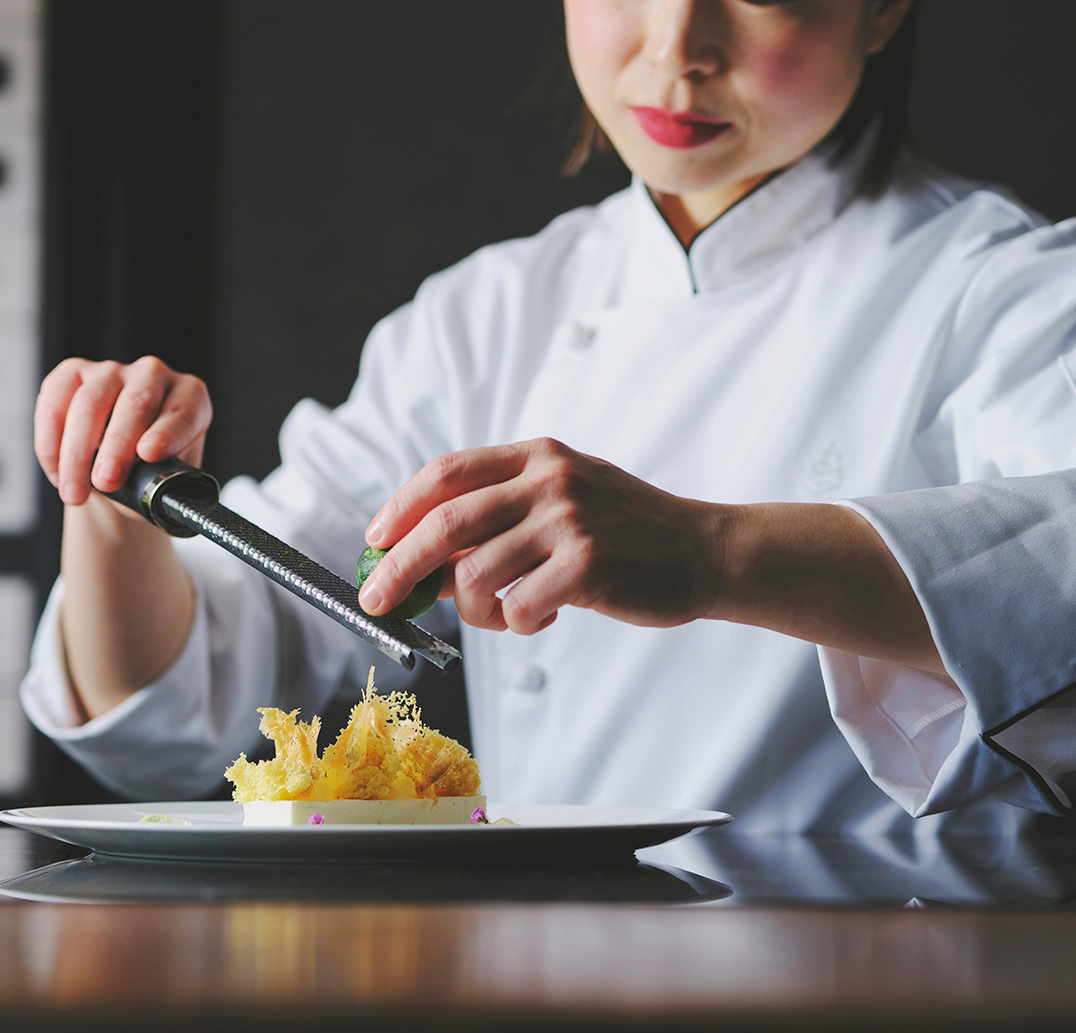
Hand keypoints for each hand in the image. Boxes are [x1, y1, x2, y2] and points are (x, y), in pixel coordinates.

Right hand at [34, 356, 211, 506]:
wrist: (117, 469)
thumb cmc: (147, 471)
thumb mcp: (166, 480)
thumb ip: (165, 482)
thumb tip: (158, 495)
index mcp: (190, 397)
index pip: (183, 411)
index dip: (166, 432)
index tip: (149, 454)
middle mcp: (154, 375)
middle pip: (135, 403)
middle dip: (117, 447)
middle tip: (105, 481)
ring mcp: (112, 370)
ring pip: (90, 403)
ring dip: (77, 453)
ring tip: (75, 493)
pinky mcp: (73, 373)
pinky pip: (54, 401)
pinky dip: (51, 442)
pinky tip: (57, 473)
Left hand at [358, 438, 728, 634]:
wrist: (705, 550)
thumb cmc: (627, 531)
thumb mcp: (565, 498)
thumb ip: (502, 516)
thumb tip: (426, 561)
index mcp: (537, 455)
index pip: (447, 472)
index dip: (400, 506)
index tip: (374, 539)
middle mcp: (549, 479)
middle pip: (445, 523)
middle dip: (400, 566)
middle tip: (377, 599)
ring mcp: (568, 520)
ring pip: (476, 575)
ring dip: (474, 610)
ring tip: (502, 614)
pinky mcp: (587, 564)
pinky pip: (518, 608)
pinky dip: (518, 624)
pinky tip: (547, 616)